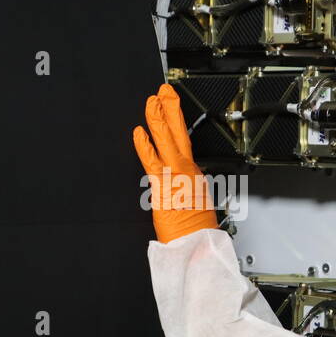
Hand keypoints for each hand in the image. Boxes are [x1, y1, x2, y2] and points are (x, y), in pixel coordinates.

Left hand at [132, 83, 219, 242]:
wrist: (197, 245)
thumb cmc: (196, 230)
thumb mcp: (196, 203)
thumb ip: (188, 188)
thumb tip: (183, 184)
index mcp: (194, 174)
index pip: (184, 140)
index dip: (177, 121)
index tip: (172, 106)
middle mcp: (187, 170)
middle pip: (178, 132)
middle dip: (171, 109)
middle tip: (164, 91)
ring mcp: (175, 175)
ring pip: (166, 140)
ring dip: (158, 118)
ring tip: (152, 101)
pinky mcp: (163, 185)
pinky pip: (151, 161)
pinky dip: (144, 145)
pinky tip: (138, 132)